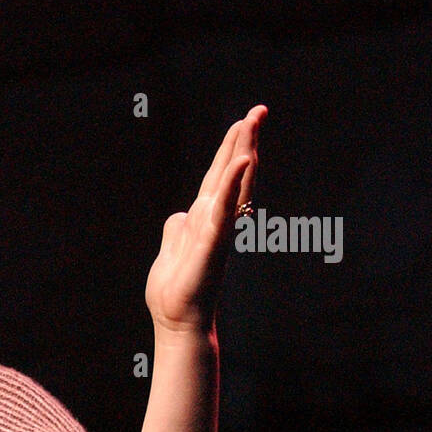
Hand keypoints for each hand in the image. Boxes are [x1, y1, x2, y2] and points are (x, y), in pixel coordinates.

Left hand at [145, 105, 266, 337]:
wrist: (177, 322)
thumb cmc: (177, 292)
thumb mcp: (171, 250)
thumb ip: (178, 229)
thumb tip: (180, 215)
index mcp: (205, 221)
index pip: (221, 177)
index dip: (232, 149)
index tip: (245, 121)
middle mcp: (215, 221)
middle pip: (231, 173)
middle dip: (245, 140)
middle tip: (260, 109)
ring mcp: (216, 231)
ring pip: (231, 184)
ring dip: (241, 151)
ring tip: (252, 122)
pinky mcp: (211, 244)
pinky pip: (223, 209)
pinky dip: (231, 186)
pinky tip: (241, 163)